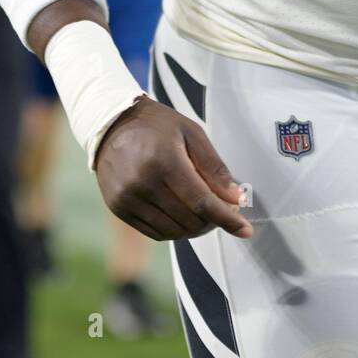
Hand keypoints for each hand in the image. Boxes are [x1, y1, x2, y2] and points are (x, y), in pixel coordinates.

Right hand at [94, 95, 253, 241]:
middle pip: (189, 220)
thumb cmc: (157, 126)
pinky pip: (155, 233)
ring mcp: (128, 199)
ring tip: (203, 213)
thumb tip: (235, 198)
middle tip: (223, 209)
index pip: (202, 202)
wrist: (111, 124)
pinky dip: (175, 230)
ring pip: (173, 231)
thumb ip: (215, 167)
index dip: (226, 219)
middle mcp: (143, 183)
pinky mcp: (119, 209)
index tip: (245, 230)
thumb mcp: (192, 133)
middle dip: (213, 221)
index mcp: (164, 161)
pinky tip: (182, 215)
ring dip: (195, 228)